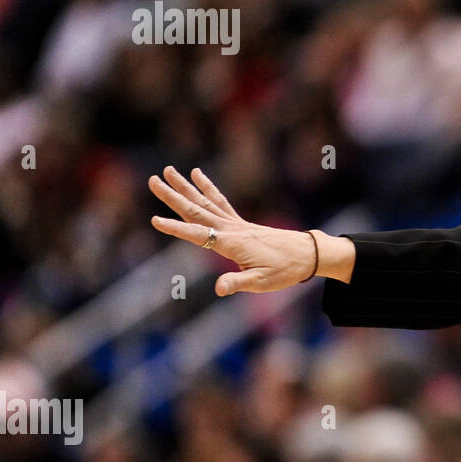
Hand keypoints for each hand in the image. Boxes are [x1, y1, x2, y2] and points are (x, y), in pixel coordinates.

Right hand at [148, 165, 316, 294]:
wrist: (308, 254)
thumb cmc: (285, 270)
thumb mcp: (262, 282)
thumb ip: (238, 283)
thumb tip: (219, 290)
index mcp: (232, 244)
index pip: (198, 235)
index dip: (176, 228)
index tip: (155, 220)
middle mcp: (232, 229)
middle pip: (196, 210)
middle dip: (173, 196)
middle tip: (152, 179)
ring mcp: (236, 223)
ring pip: (205, 202)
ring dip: (185, 187)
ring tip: (167, 171)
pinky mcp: (241, 223)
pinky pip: (220, 202)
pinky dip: (207, 188)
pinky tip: (197, 175)